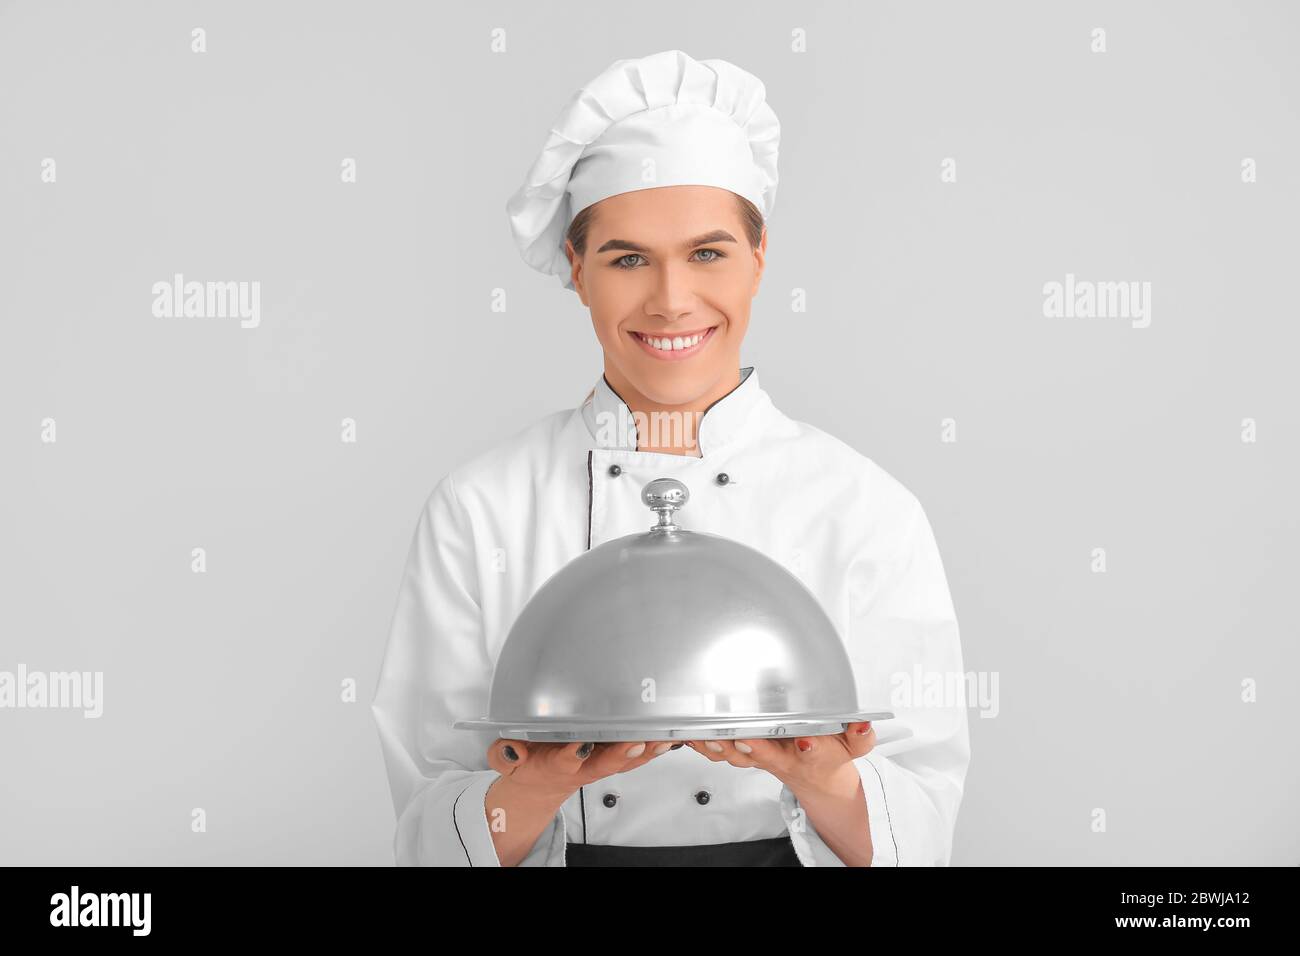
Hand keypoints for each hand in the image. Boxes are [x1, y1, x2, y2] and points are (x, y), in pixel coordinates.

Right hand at [485, 738, 681, 802]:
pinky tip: (667, 738)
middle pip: (606, 762)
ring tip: (662, 739)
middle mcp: (583, 766)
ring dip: (645, 751)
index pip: (565, 759)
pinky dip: (653, 748)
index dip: (574, 753)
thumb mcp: (506, 762)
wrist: (540, 782)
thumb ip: (505, 754)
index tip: (582, 745)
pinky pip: (636, 755)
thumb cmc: (527, 764)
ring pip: (627, 760)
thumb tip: (513, 750)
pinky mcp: (614, 759)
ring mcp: (601, 763)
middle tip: (636, 741)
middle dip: (621, 753)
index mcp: (555, 765)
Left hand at [684, 721, 876, 795]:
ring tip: (708, 734)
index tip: (804, 740)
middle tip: (742, 736)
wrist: (816, 779)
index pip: (813, 750)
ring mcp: (761, 758)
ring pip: (737, 756)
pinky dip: (704, 745)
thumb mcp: (853, 747)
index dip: (809, 747)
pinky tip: (691, 734)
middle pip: (766, 755)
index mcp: (812, 754)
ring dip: (721, 747)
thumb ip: (860, 735)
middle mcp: (783, 759)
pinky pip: (721, 753)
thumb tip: (864, 722)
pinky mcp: (744, 756)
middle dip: (754, 747)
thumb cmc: (831, 755)